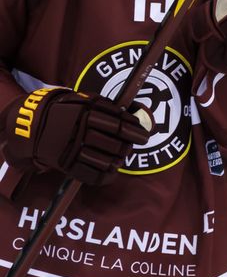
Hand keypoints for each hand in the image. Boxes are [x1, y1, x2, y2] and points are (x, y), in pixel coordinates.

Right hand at [2, 88, 149, 185]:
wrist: (32, 127)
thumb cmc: (66, 112)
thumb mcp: (83, 101)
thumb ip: (106, 107)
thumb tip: (134, 116)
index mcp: (85, 113)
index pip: (118, 125)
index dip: (135, 131)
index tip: (144, 134)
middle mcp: (79, 132)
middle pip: (115, 144)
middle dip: (128, 146)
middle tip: (132, 146)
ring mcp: (73, 150)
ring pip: (106, 161)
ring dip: (119, 160)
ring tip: (121, 157)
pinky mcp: (67, 165)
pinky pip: (92, 175)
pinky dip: (106, 176)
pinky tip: (112, 171)